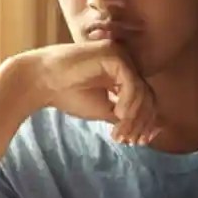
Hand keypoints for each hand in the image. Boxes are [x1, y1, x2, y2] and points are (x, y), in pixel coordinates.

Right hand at [17, 40, 160, 144]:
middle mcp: (126, 63)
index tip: (138, 142)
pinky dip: (128, 101)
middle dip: (141, 122)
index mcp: (125, 75)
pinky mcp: (113, 54)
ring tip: (119, 132)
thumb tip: (154, 132)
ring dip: (133, 116)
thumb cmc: (69, 95)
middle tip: (128, 140)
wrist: (43, 82)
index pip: (147, 99)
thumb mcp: (104, 110)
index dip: (146, 122)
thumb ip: (127, 118)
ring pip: (142, 90)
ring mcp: (121, 56)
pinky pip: (131, 82)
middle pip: (149, 96)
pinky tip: (117, 114)